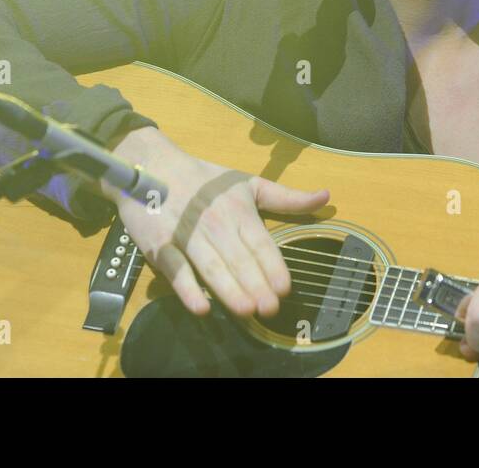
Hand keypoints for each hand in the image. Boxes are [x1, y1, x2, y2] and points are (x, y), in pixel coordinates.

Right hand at [100, 126, 329, 319]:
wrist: (152, 166)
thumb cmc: (205, 180)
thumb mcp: (248, 183)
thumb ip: (287, 197)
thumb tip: (326, 197)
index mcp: (239, 210)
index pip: (259, 242)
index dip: (273, 265)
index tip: (285, 288)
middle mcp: (215, 223)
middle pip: (238, 258)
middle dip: (255, 284)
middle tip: (270, 309)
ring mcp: (186, 235)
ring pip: (210, 266)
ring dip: (228, 290)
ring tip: (246, 311)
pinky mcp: (160, 245)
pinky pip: (175, 270)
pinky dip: (187, 289)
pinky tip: (201, 307)